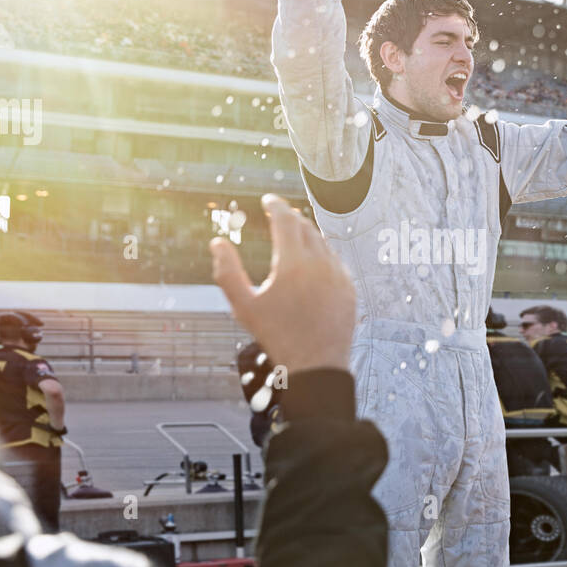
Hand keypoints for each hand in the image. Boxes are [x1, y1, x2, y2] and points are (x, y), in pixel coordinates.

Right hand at [211, 194, 354, 374]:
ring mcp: (339, 275)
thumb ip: (227, 271)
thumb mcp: (244, 306)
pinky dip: (321, 255)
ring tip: (293, 237)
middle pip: (305, 226)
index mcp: (292, 263)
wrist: (316, 366)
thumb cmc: (276, 338)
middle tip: (278, 216)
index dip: (275, 205)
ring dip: (306, 235)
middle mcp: (320, 263)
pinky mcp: (349, 288)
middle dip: (290, 218)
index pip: (285, 219)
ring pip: (322, 243)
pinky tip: (311, 261)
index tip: (268, 200)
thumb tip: (217, 243)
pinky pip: (335, 261)